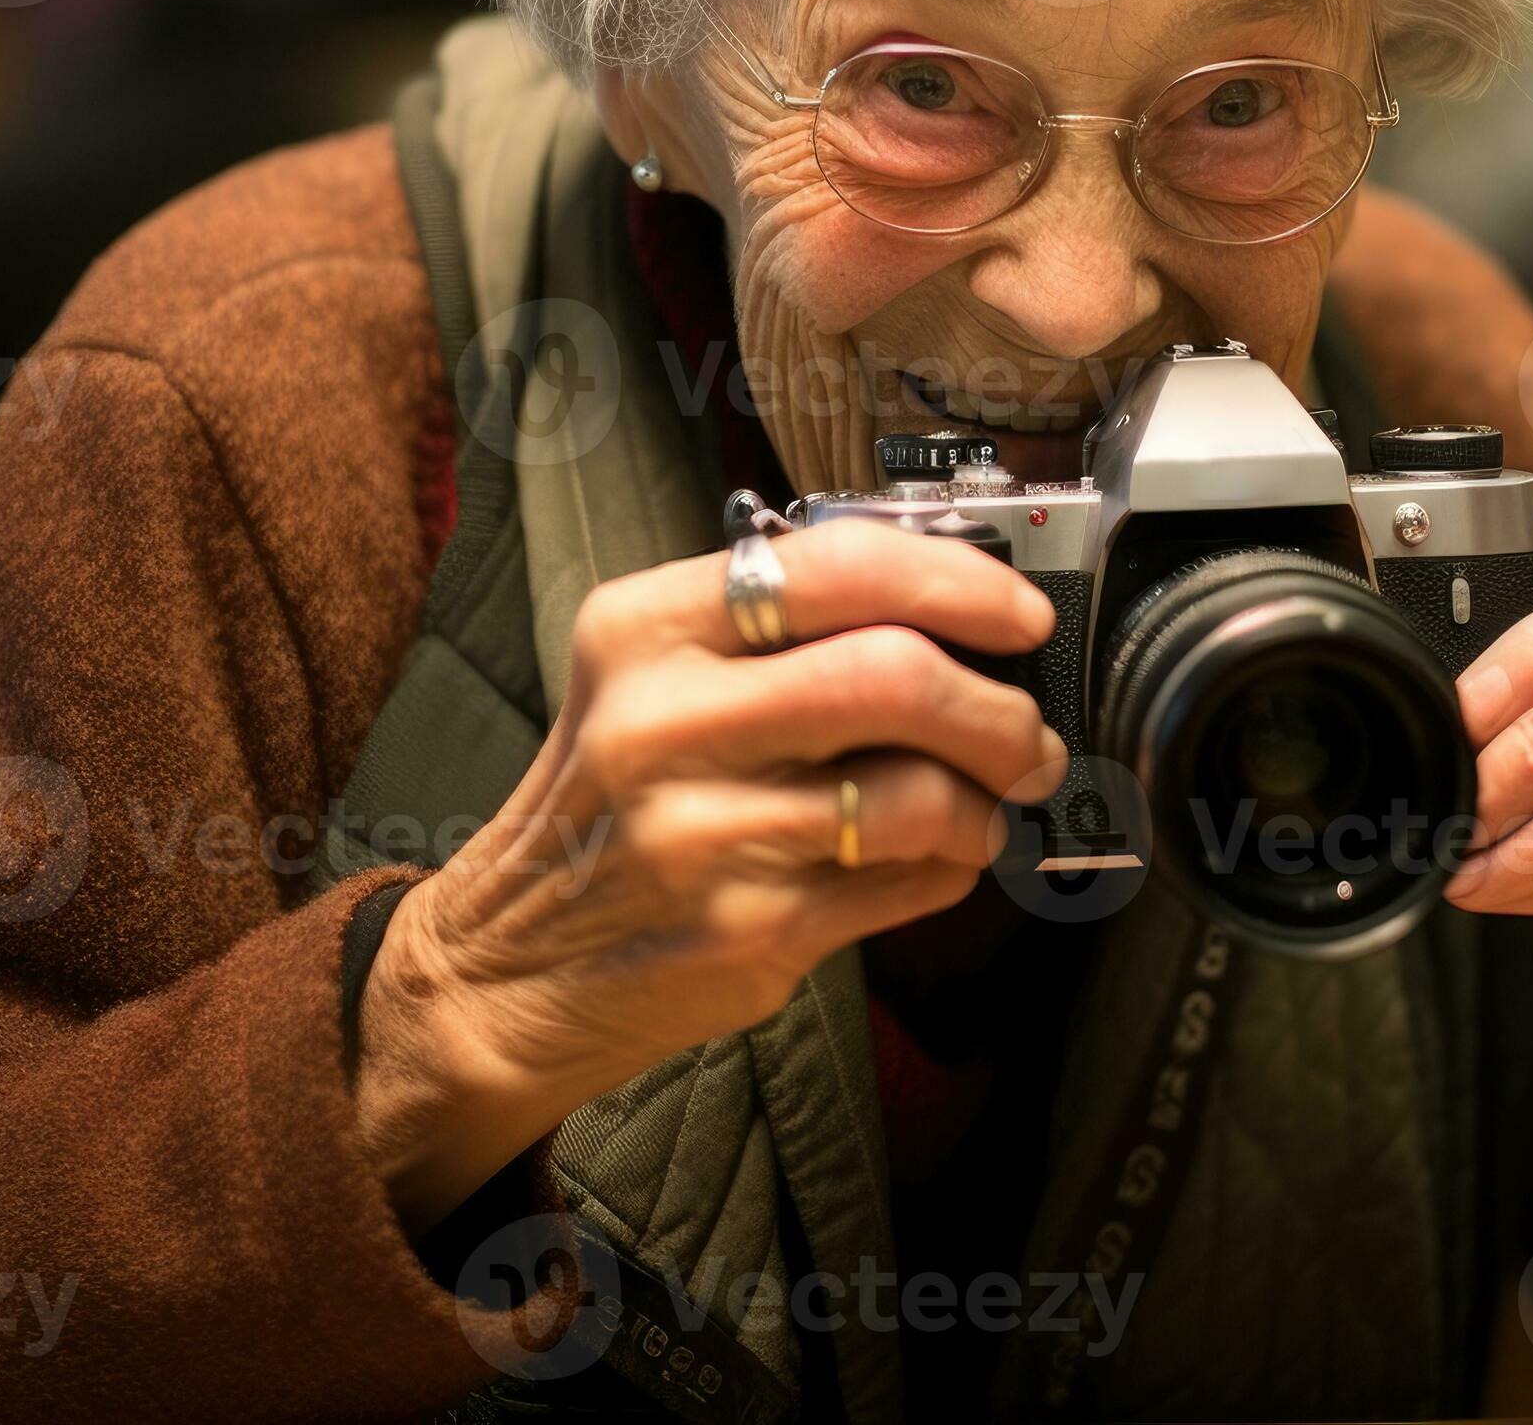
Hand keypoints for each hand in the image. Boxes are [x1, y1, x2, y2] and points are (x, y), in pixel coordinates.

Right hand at [351, 520, 1065, 1229]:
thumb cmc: (613, 805)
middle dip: (999, 709)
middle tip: (1028, 734)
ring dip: (988, 803)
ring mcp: (705, 833)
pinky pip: (910, 881)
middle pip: (896, 675)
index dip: (960, 583)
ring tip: (987, 810)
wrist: (504, 968)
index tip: (1020, 616)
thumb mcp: (650, 681)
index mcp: (645, 630)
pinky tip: (933, 862)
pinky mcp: (748, 929)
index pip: (838, 565)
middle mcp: (665, 721)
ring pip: (921, 792)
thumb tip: (965, 614)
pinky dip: (953, 869)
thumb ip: (783, 636)